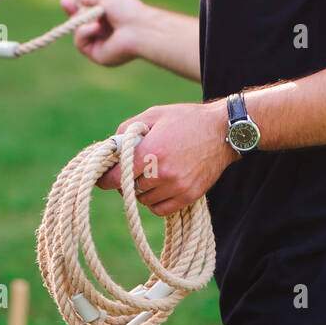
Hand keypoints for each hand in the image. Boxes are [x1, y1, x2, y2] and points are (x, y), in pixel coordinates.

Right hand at [60, 0, 149, 67]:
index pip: (88, 13)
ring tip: (96, 18)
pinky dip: (84, 32)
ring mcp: (100, 44)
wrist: (139, 29)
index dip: (76, 7)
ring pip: (77, 32)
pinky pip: (80, 43)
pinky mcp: (97, 55)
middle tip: (65, 2)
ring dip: (82, 21)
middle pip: (80, 23)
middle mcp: (104, 31)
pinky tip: (96, 27)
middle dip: (72, 13)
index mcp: (109, 17)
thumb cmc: (128, 11)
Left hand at [98, 100, 237, 215]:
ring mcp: (177, 187)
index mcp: (151, 152)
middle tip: (129, 170)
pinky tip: (158, 187)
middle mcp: (163, 173)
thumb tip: (111, 148)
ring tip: (147, 175)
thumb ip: (127, 130)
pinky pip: (159, 209)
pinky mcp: (189, 196)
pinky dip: (154, 201)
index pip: (116, 177)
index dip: (105, 179)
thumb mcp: (154, 115)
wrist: (223, 131)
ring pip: (143, 200)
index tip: (102, 178)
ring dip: (140, 191)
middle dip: (124, 181)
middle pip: (128, 189)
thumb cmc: (186, 119)